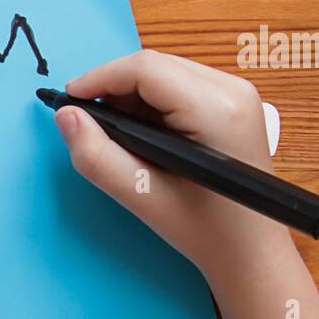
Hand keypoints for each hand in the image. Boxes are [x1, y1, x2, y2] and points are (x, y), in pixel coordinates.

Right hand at [53, 49, 296, 283]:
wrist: (251, 252)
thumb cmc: (207, 230)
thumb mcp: (142, 196)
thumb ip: (97, 156)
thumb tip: (67, 117)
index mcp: (216, 110)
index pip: (144, 69)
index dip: (99, 79)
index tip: (68, 101)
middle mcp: (233, 91)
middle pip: (154, 66)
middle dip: (113, 89)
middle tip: (89, 124)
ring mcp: (238, 94)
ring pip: (165, 73)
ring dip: (131, 98)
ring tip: (119, 138)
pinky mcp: (234, 103)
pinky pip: (180, 85)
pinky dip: (151, 104)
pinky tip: (144, 137)